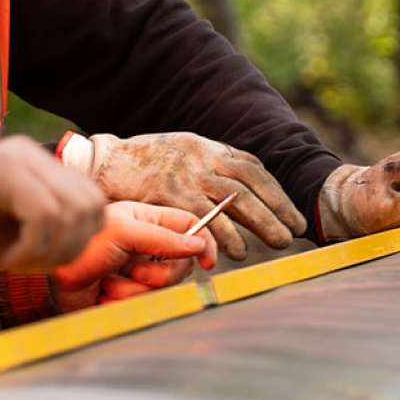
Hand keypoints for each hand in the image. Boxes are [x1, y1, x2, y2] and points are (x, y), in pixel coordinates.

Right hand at [0, 136, 107, 274]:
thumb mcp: (21, 237)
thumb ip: (58, 230)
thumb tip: (94, 236)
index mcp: (39, 166)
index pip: (93, 203)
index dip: (78, 241)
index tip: (39, 260)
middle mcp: (31, 154)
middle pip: (92, 206)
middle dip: (69, 248)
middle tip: (30, 264)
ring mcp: (18, 157)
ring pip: (72, 210)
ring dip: (49, 250)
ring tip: (15, 261)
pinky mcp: (3, 169)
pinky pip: (45, 215)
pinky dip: (31, 249)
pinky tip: (4, 261)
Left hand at [49, 201, 216, 312]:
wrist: (51, 278)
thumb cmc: (83, 244)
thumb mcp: (124, 231)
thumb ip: (162, 237)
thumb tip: (198, 244)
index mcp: (148, 221)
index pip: (189, 227)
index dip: (203, 243)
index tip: (206, 260)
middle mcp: (147, 245)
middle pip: (181, 264)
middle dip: (159, 273)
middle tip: (135, 270)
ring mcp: (139, 271)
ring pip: (163, 289)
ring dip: (135, 289)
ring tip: (110, 282)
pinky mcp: (129, 295)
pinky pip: (143, 304)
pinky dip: (123, 301)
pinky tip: (104, 294)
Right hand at [76, 131, 305, 259]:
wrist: (105, 161)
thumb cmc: (144, 163)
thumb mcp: (182, 153)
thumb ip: (209, 166)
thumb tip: (239, 191)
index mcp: (206, 146)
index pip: (251, 166)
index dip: (275, 190)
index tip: (291, 212)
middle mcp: (200, 156)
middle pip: (249, 183)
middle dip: (276, 208)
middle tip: (295, 231)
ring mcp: (185, 173)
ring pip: (234, 198)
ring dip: (259, 222)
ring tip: (276, 243)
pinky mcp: (169, 192)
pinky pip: (203, 217)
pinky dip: (222, 236)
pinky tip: (235, 252)